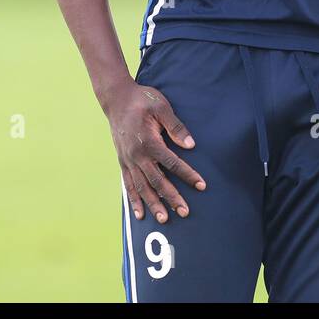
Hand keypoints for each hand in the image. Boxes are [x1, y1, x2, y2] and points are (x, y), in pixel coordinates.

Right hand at [108, 80, 206, 222]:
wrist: (116, 99)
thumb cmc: (142, 100)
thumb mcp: (161, 107)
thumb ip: (176, 127)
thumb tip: (191, 144)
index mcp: (149, 141)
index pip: (172, 162)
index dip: (187, 174)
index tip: (201, 185)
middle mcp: (137, 155)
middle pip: (157, 181)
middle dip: (172, 197)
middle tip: (185, 212)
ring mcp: (128, 160)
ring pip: (142, 187)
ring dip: (153, 204)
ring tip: (164, 219)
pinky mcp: (122, 162)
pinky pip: (128, 185)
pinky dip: (134, 200)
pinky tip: (139, 214)